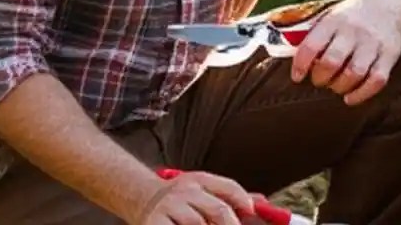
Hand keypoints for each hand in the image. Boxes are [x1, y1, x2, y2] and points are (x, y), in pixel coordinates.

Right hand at [135, 170, 254, 224]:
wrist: (139, 197)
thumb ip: (228, 197)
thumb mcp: (201, 191)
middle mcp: (185, 191)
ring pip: (198, 224)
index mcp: (199, 180)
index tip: (250, 214)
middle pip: (218, 210)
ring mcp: (169, 207)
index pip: (228, 188)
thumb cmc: (179, 200)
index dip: (245, 202)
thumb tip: (261, 204)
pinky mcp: (156, 223)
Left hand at [289, 0, 400, 105]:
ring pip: (354, 73)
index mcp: (333, 20)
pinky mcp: (390, 54)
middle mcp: (353, 31)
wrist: (388, 0)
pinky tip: (350, 98)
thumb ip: (314, 37)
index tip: (297, 77)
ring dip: (339, 87)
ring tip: (335, 86)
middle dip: (320, 78)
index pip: (311, 45)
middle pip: (332, 62)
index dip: (300, 65)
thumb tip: (295, 63)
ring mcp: (373, 43)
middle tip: (319, 80)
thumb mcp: (330, 16)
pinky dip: (361, 94)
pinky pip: (377, 80)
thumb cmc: (350, 17)